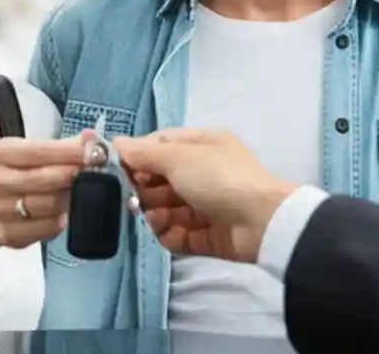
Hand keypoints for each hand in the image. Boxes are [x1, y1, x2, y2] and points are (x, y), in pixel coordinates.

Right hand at [0, 130, 97, 247]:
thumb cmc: (14, 175)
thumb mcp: (29, 152)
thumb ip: (62, 146)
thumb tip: (91, 139)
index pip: (36, 151)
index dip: (68, 152)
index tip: (94, 151)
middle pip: (40, 179)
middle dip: (71, 175)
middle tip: (96, 173)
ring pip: (45, 205)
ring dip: (69, 198)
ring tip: (83, 192)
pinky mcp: (8, 234)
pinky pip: (44, 229)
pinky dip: (60, 221)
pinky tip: (66, 214)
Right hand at [114, 128, 295, 262]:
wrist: (262, 222)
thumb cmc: (219, 178)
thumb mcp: (179, 157)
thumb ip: (144, 153)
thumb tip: (116, 142)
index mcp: (201, 145)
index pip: (160, 145)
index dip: (138, 156)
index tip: (118, 169)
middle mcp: (203, 172)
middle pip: (160, 179)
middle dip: (144, 188)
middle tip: (135, 197)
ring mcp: (206, 205)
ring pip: (167, 208)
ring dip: (154, 212)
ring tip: (154, 217)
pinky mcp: (207, 235)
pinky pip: (178, 233)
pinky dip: (168, 233)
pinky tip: (165, 231)